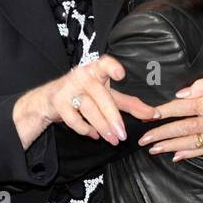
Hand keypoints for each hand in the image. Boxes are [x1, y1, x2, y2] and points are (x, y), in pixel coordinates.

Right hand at [13, 56, 156, 149]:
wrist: (49, 100)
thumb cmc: (84, 95)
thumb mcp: (108, 96)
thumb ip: (130, 104)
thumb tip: (153, 114)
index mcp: (96, 70)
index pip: (104, 63)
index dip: (111, 67)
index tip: (120, 75)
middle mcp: (82, 75)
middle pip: (100, 95)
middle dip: (113, 117)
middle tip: (123, 135)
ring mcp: (68, 87)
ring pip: (88, 108)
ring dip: (102, 126)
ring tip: (113, 139)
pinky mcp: (58, 101)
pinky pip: (73, 118)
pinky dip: (85, 129)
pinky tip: (94, 135)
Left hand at [138, 69, 202, 159]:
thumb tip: (182, 94)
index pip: (179, 108)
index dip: (162, 112)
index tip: (148, 116)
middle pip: (180, 128)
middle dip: (160, 134)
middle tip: (143, 139)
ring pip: (189, 142)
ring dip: (170, 146)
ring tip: (154, 150)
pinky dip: (190, 154)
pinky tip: (177, 156)